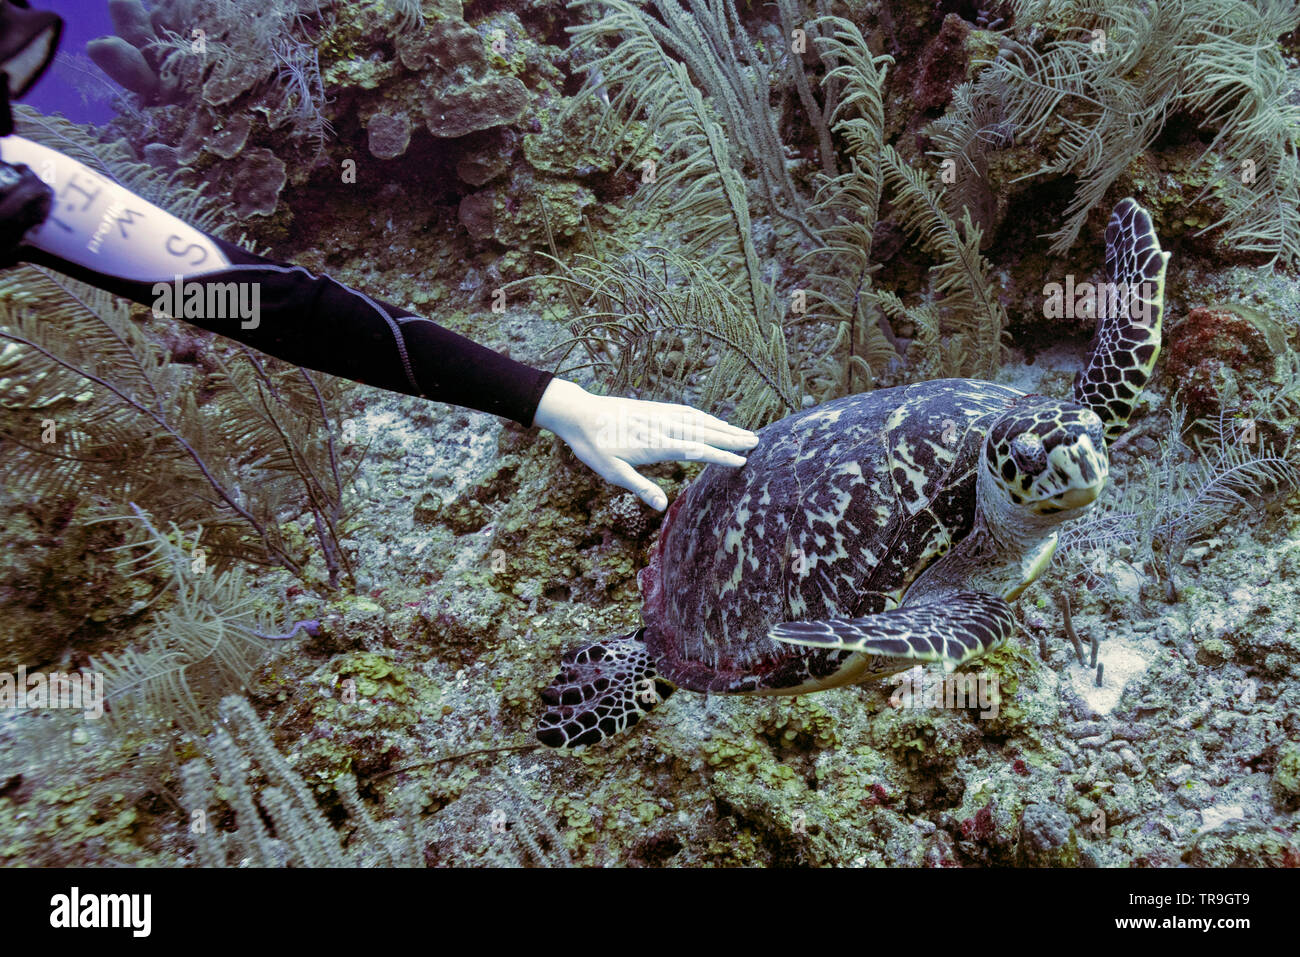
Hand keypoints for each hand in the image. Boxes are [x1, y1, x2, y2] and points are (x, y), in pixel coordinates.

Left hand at [532, 378, 758, 509]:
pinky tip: (714, 420)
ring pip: (699, 419)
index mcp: (655, 444)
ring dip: (723, 426)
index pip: (696, 450)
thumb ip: (640, 488)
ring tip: (745, 432)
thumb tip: (663, 507)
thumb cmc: (594, 446)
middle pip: (704, 431)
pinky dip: (706, 416)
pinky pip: (687, 411)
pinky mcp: (655, 407)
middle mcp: (663, 426)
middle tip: (757, 443)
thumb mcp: (612, 473)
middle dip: (732, 438)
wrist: (579, 412)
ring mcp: (660, 414)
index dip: (721, 456)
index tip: (742, 461)